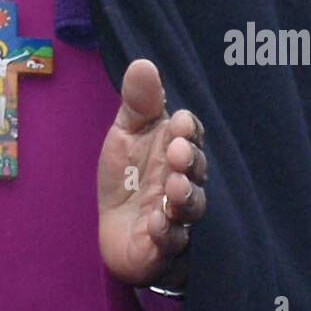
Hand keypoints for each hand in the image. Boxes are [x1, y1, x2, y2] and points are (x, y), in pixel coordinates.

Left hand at [98, 58, 206, 289]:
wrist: (115, 229)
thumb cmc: (129, 176)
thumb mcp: (127, 134)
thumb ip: (137, 103)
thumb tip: (142, 62)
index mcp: (175, 151)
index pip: (190, 137)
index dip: (188, 131)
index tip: (181, 122)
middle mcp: (183, 182)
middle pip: (195, 171)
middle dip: (189, 161)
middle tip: (179, 152)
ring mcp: (176, 217)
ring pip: (190, 208)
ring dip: (184, 197)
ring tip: (174, 186)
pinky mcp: (163, 248)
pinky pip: (170, 242)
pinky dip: (165, 232)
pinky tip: (155, 222)